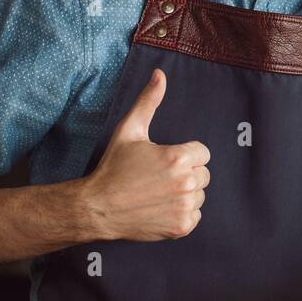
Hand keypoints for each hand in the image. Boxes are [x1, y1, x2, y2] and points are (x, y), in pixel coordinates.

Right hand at [78, 69, 209, 241]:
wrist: (97, 208)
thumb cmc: (113, 168)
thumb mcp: (129, 130)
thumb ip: (149, 101)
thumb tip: (160, 74)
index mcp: (178, 157)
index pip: (202, 153)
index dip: (184, 155)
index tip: (163, 161)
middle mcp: (186, 182)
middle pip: (204, 174)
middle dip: (186, 173)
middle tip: (158, 177)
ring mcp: (185, 206)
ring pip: (200, 194)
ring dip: (185, 193)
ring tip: (158, 192)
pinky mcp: (182, 226)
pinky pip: (196, 215)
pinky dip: (182, 213)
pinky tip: (161, 208)